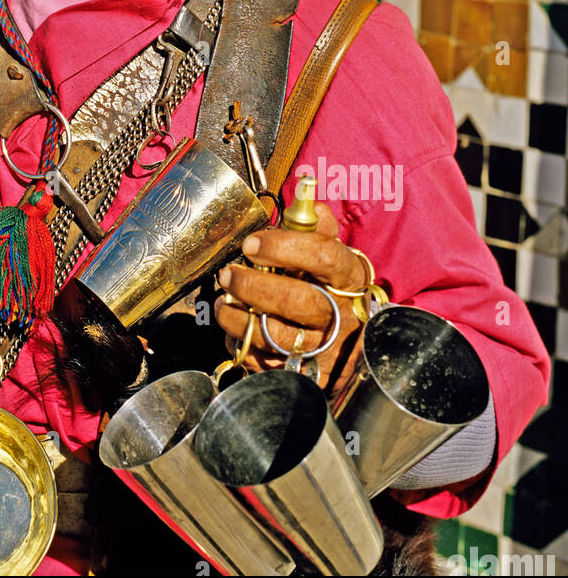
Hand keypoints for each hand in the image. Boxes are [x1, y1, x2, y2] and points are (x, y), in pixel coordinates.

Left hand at [213, 202, 368, 391]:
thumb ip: (317, 227)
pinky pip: (266, 364)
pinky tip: (235, 329)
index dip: (284, 247)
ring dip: (238, 318)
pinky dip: (241, 345)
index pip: (323, 257)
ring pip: (275, 337)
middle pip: (297, 301)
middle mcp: (342, 316)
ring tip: (223, 302)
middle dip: (253, 286)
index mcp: (349, 277)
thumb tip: (307, 201)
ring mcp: (326, 351)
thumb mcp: (334, 254)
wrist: (355, 340)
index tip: (251, 244)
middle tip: (228, 274)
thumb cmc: (333, 286)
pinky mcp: (307, 376)